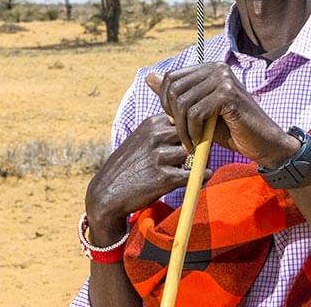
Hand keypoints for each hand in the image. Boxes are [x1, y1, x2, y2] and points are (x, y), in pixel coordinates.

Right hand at [84, 114, 210, 242]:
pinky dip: (201, 177)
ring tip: (197, 168)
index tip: (196, 139)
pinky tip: (203, 178)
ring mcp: (159, 157)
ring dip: (197, 162)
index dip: (193, 130)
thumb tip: (192, 122)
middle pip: (192, 134)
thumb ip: (161, 129)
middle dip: (198, 145)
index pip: (185, 118)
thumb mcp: (141, 137)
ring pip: (192, 154)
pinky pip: (194, 174)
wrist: (108, 192)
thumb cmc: (129, 164)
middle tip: (202, 154)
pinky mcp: (164, 178)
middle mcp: (155, 137)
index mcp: (151, 123)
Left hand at [146, 63, 299, 168]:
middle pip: (174, 88)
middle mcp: (217, 68)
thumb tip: (148, 77)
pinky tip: (200, 141)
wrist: (263, 143)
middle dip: (173, 117)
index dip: (166, 103)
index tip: (176, 123)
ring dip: (183, 128)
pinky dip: (193, 131)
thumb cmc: (231, 129)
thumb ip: (175, 95)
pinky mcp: (228, 94)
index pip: (171, 78)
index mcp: (210, 68)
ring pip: (183, 102)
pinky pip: (196, 112)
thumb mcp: (198, 112)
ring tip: (191, 142)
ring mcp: (224, 79)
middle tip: (183, 136)